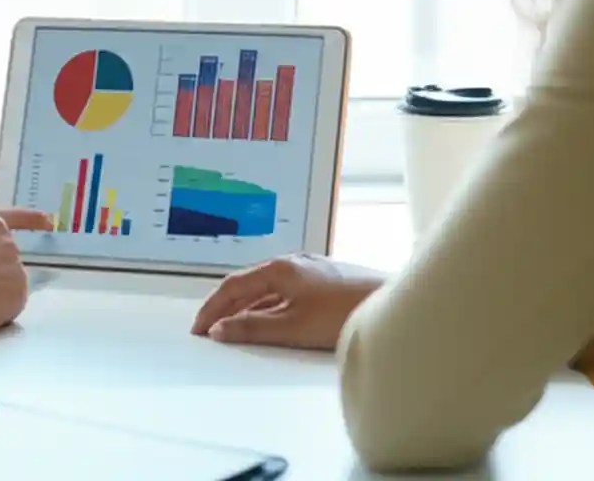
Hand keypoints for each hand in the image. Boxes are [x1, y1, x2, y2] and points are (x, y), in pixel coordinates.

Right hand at [190, 254, 384, 349]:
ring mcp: (310, 270)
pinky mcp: (325, 281)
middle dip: (225, 307)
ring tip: (235, 329)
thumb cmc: (347, 311)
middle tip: (210, 329)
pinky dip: (268, 307)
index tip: (199, 328)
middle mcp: (292, 263)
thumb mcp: (293, 326)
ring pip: (267, 288)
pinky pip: (285, 292)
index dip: (212, 308)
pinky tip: (271, 323)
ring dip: (247, 307)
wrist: (393, 304)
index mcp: (279, 268)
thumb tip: (221, 330)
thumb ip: (254, 328)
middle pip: (248, 284)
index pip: (232, 285)